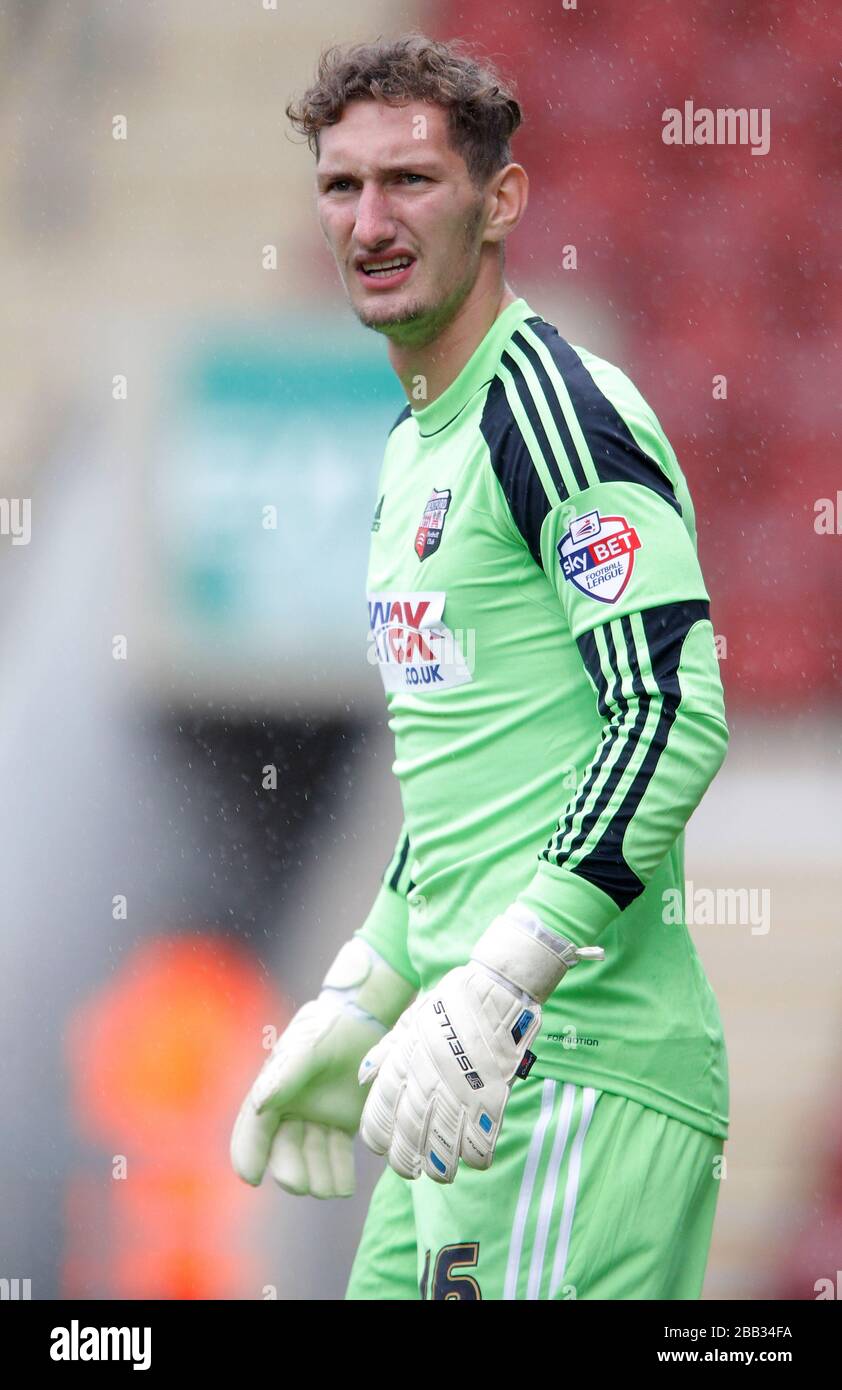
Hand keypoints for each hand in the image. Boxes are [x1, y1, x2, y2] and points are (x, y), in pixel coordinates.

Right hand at [230, 939, 415, 1197]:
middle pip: (283, 1149)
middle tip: (302, 1186)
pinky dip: (339, 1172)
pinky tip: (345, 1186)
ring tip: (331, 1190)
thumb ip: (284, 1076)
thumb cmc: (329, 1029)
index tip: (250, 1178)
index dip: (248, 1152)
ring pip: (311, 1157)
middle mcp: (291, 1110)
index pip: (254, 1128)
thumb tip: (260, 1105)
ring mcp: (317, 1118)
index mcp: (273, 1091)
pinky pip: (336, 1154)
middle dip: (290, 1170)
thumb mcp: (307, 1048)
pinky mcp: (341, 1123)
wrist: (365, 1020)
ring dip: (317, 1177)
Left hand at [358, 903, 603, 1184]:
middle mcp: (426, 1080)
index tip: (386, 1148)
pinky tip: (476, 1159)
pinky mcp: (491, 1095)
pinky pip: (481, 1140)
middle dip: (408, 1163)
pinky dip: (477, 1156)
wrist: (496, 986)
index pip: (378, 1116)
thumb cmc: (452, 1000)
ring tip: (444, 1174)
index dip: (380, 1139)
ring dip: (442, 1168)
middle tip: (413, 1172)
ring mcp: (459, 1090)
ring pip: (443, 1147)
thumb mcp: (410, 1019)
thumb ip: (386, 1051)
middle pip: (408, 1139)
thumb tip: (361, 1077)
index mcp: (403, 1062)